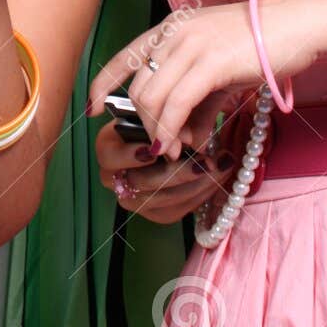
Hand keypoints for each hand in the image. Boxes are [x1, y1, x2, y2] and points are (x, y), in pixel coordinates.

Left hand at [88, 0, 326, 158]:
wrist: (301, 25)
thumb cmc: (264, 45)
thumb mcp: (222, 73)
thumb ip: (200, 103)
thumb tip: (188, 139)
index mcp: (172, 28)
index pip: (124, 56)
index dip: (103, 84)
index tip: (93, 109)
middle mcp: (174, 33)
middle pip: (138, 88)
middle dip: (143, 125)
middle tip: (161, 149)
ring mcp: (191, 45)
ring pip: (152, 98)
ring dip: (157, 133)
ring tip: (172, 152)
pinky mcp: (210, 63)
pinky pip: (176, 105)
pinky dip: (170, 131)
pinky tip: (179, 147)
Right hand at [96, 120, 236, 224]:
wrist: (172, 140)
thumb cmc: (161, 120)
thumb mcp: (161, 112)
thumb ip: (169, 120)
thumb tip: (188, 139)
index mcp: (107, 147)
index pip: (110, 155)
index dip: (132, 155)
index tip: (156, 150)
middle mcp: (115, 178)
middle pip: (140, 182)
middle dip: (175, 172)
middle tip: (203, 162)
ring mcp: (134, 199)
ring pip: (162, 200)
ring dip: (195, 184)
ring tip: (219, 166)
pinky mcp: (155, 213)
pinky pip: (177, 210)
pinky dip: (201, 193)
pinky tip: (218, 177)